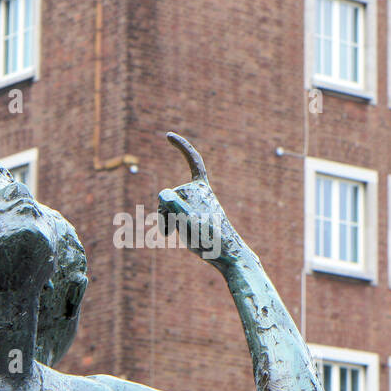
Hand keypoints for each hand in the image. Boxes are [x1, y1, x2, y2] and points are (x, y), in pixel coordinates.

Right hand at [156, 133, 244, 268]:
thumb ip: (174, 205)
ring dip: (167, 221)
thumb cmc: (211, 238)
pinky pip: (171, 214)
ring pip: (167, 208)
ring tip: (182, 234)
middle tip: (181, 228)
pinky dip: (166, 223)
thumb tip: (162, 194)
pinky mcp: (191, 219)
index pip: (193, 160)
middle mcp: (197, 194)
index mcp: (201, 188)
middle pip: (168, 194)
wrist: (227, 255)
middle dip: (165, 212)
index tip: (168, 135)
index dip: (181, 146)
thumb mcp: (190, 220)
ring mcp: (193, 206)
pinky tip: (168, 233)